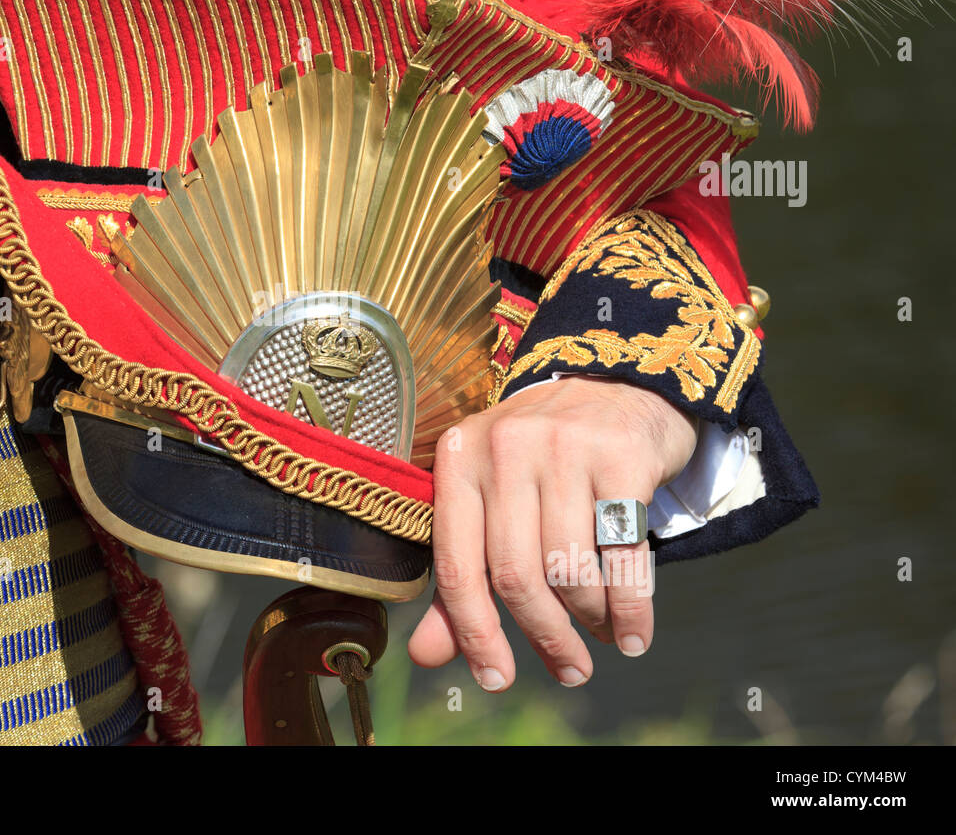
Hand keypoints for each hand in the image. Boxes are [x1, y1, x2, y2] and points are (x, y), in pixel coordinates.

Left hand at [408, 374, 697, 690]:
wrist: (616, 382)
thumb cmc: (543, 459)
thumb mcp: (491, 501)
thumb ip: (461, 577)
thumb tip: (429, 656)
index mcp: (459, 461)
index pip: (458, 567)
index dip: (476, 634)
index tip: (497, 678)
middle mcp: (505, 449)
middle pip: (517, 575)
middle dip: (544, 636)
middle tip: (568, 670)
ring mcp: (564, 447)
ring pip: (570, 569)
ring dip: (588, 619)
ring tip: (599, 634)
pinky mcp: (621, 454)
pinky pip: (624, 554)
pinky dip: (630, 607)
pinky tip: (632, 633)